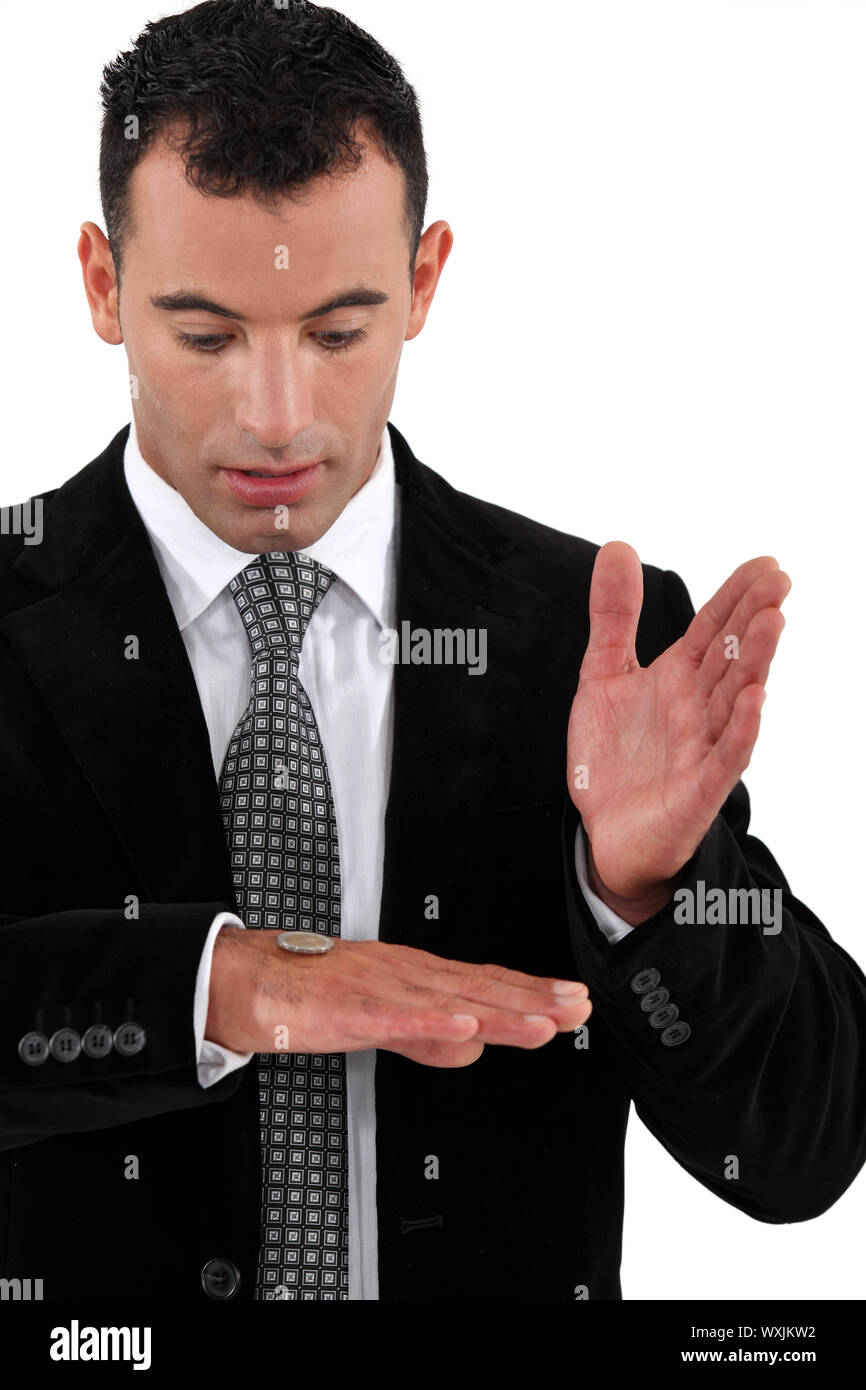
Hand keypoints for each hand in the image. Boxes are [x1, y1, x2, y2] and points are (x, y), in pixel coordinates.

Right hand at [205, 927, 591, 1068]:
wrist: (247, 978)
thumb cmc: (309, 992)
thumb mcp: (382, 1018)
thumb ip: (426, 1036)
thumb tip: (471, 1048)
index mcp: (415, 975)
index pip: (485, 983)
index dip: (530, 993)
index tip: (571, 1003)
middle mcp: (406, 974)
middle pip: (479, 988)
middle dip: (532, 1000)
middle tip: (578, 1008)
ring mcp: (380, 988)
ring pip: (450, 1001)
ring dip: (500, 1011)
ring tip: (543, 1022)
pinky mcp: (349, 1007)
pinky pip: (395, 1016)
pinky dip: (432, 1021)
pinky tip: (465, 1028)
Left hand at [568, 543, 789, 921]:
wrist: (605, 831)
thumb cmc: (615, 756)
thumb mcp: (602, 674)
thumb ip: (614, 616)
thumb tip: (619, 546)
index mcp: (679, 678)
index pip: (714, 628)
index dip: (736, 596)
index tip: (766, 563)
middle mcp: (698, 708)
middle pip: (731, 657)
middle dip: (754, 619)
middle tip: (779, 580)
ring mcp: (701, 747)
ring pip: (735, 700)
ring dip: (755, 663)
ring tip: (773, 621)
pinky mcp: (697, 789)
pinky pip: (725, 758)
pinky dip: (741, 731)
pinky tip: (756, 700)